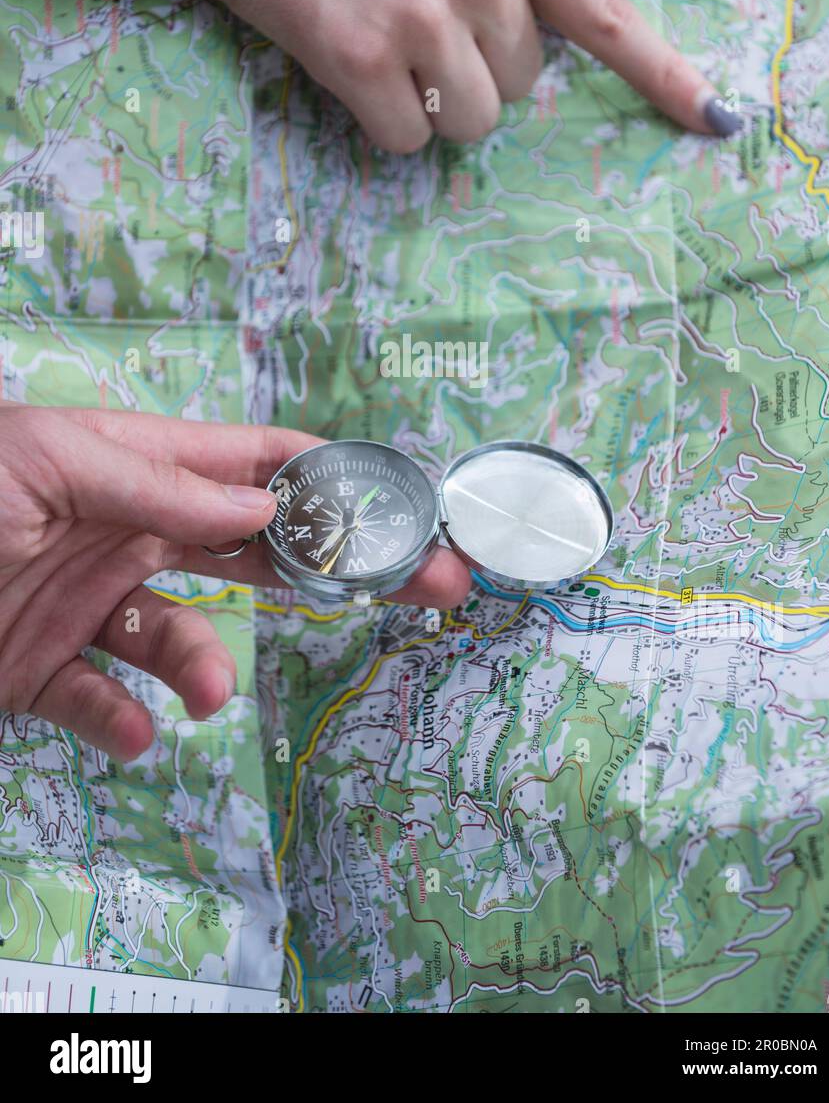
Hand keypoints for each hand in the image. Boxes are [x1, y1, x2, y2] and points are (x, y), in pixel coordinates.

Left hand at [0, 406, 470, 760]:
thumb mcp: (47, 458)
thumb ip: (158, 482)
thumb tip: (266, 504)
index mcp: (136, 464)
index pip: (256, 464)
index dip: (335, 478)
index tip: (406, 505)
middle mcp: (127, 531)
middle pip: (257, 552)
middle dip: (340, 571)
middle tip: (426, 592)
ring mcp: (88, 603)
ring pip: (185, 638)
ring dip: (205, 666)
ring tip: (200, 690)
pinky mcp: (42, 672)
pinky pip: (105, 703)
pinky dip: (124, 722)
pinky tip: (131, 729)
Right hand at [196, 0, 729, 151]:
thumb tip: (544, 18)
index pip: (607, 15)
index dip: (663, 74)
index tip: (712, 120)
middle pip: (523, 84)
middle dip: (479, 69)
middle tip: (417, 20)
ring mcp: (424, 17)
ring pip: (472, 122)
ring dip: (434, 104)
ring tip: (385, 45)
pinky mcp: (364, 59)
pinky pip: (409, 141)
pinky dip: (385, 124)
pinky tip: (352, 68)